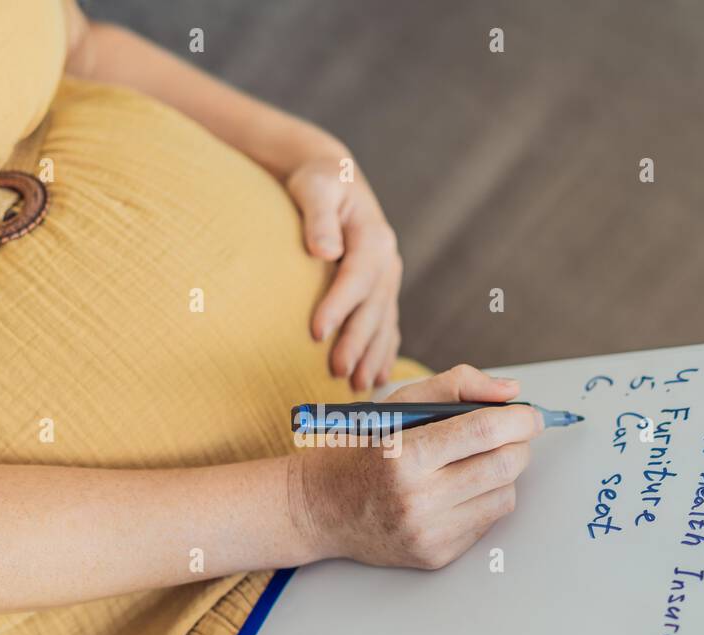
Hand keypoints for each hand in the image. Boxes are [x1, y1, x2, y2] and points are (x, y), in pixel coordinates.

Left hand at [285, 155, 402, 391]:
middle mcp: (387, 262)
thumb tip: (323, 250)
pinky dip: (382, 353)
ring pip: (383, 323)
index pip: (356, 277)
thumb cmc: (319, 182)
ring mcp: (387, 279)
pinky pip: (386, 326)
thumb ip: (318, 217)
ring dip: (372, 356)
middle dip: (357, 343)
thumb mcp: (316, 188)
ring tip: (358, 386)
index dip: (339, 306)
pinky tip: (376, 378)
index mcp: (374, 237)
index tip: (315, 333)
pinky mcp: (381, 291)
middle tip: (337, 372)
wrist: (335, 179)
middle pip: (373, 308)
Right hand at [290, 365, 544, 569]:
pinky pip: (487, 524)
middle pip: (503, 466)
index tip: (531, 414)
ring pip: (504, 497)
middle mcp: (416, 499)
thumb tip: (511, 391)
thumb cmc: (362, 450)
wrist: (319, 508)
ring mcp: (427, 533)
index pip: (484, 432)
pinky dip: (483, 501)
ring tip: (475, 463)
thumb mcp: (398, 405)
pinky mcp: (435, 556)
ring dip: (502, 475)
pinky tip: (457, 491)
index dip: (519, 419)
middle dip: (518, 444)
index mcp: (404, 455)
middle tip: (510, 434)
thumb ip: (457, 386)